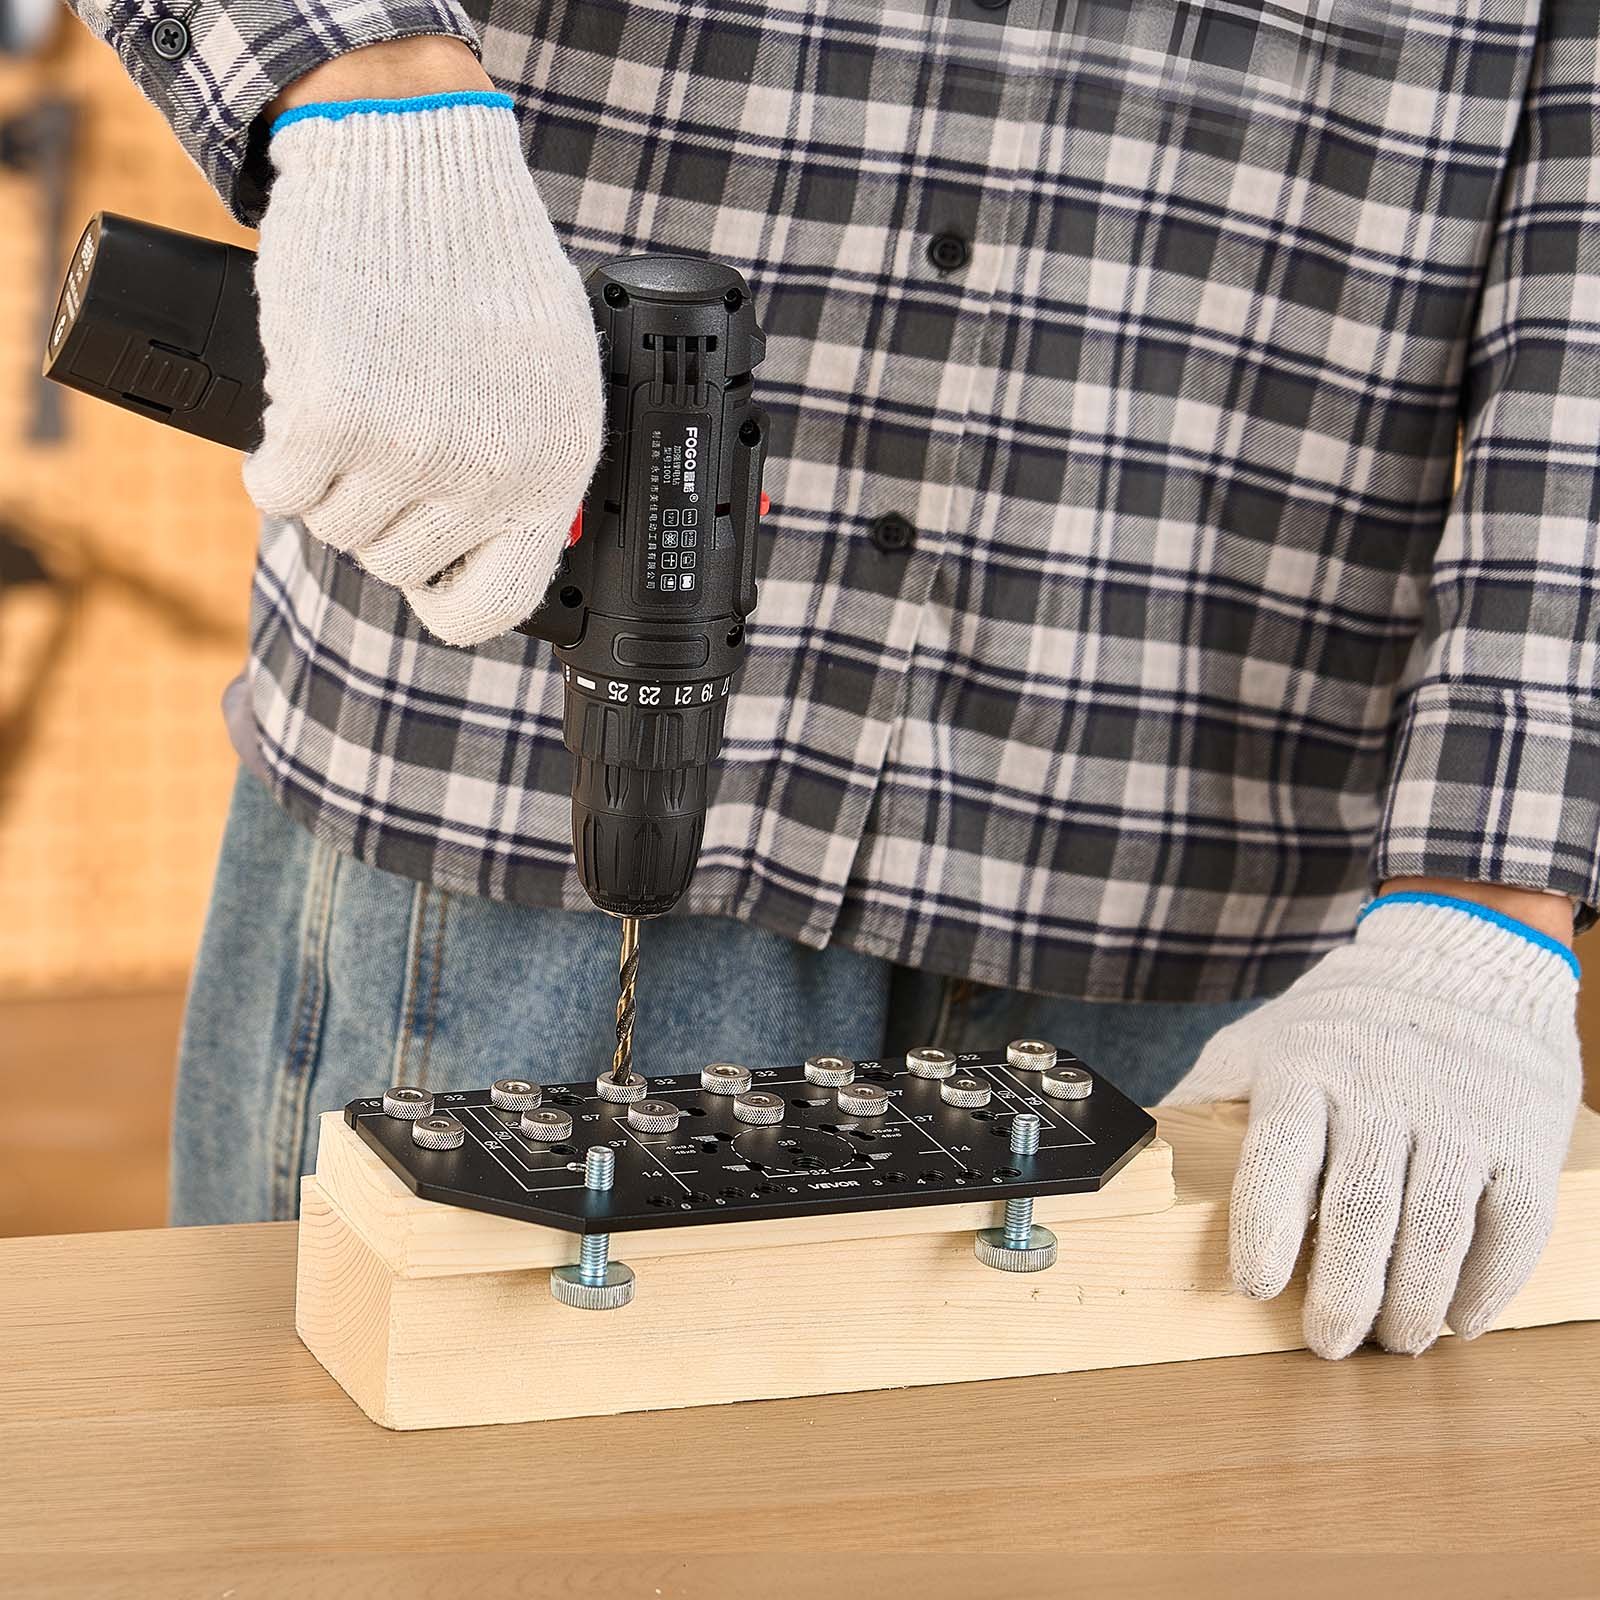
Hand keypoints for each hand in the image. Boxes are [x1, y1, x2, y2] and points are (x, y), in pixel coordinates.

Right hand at [242, 41, 603, 644]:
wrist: (416, 160)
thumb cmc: (484, 265)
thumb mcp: (554, 378)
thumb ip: (532, 464)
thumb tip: (506, 542)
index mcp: (553, 470)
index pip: (496, 605)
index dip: (447, 599)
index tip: (425, 574)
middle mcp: (488, 474)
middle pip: (397, 563)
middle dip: (377, 511)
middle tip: (378, 446)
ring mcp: (410, 450)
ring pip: (336, 529)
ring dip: (328, 480)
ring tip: (349, 409)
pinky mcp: (331, 416)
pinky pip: (279, 491)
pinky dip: (275, 461)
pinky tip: (300, 411)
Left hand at [1163, 891, 1580, 1357]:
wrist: (1461, 958)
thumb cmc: (1345, 1017)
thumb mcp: (1263, 1039)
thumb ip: (1210, 1098)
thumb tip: (1138, 1153)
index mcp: (1304, 1070)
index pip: (1279, 1158)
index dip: (1265, 1231)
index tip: (1254, 1288)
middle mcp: (1382, 1092)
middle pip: (1360, 1211)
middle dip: (1342, 1294)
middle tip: (1328, 1341)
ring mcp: (1458, 1113)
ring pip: (1436, 1229)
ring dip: (1413, 1303)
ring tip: (1392, 1340)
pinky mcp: (1520, 1134)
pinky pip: (1512, 1224)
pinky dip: (1488, 1284)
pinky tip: (1460, 1317)